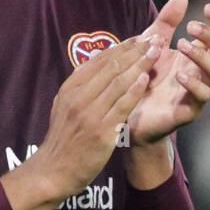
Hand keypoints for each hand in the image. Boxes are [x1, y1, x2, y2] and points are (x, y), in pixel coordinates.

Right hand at [1, 34, 159, 209]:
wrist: (54, 171)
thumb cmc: (63, 141)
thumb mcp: (63, 107)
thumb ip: (79, 87)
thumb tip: (94, 65)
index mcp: (70, 89)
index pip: (99, 61)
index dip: (122, 47)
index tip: (139, 38)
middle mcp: (78, 97)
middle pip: (111, 67)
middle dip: (135, 51)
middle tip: (154, 39)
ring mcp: (89, 114)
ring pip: (118, 83)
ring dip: (140, 65)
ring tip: (156, 52)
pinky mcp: (101, 131)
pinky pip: (121, 106)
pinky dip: (134, 90)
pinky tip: (146, 78)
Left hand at [127, 0, 209, 144]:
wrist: (128, 113)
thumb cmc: (144, 78)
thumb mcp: (152, 45)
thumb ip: (166, 23)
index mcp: (198, 56)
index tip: (208, 7)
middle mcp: (203, 73)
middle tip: (191, 27)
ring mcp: (198, 92)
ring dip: (202, 56)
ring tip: (183, 45)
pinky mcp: (188, 112)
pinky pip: (200, 98)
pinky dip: (193, 84)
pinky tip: (180, 74)